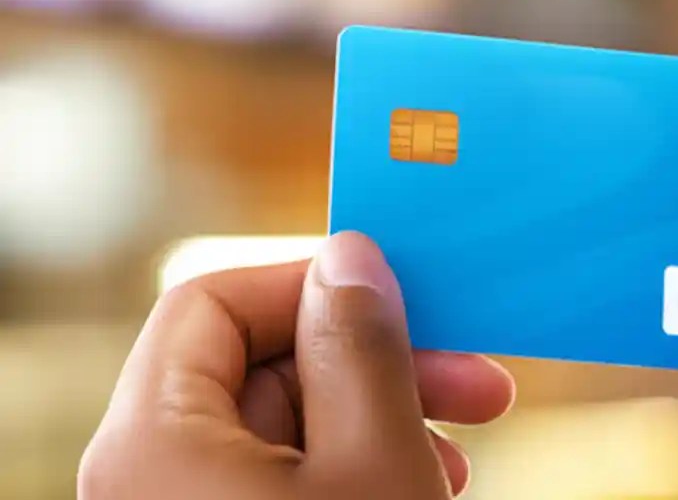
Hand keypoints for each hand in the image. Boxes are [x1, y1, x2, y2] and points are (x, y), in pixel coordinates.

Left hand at [80, 232, 513, 499]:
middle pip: (258, 366)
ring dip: (381, 417)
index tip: (403, 297)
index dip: (315, 284)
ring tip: (458, 451)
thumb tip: (350, 256)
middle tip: (474, 380)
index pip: (213, 301)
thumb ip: (360, 345)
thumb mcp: (375, 459)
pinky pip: (280, 478)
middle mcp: (146, 475)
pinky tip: (422, 479)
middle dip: (377, 364)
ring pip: (281, 426)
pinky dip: (352, 466)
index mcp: (151, 441)